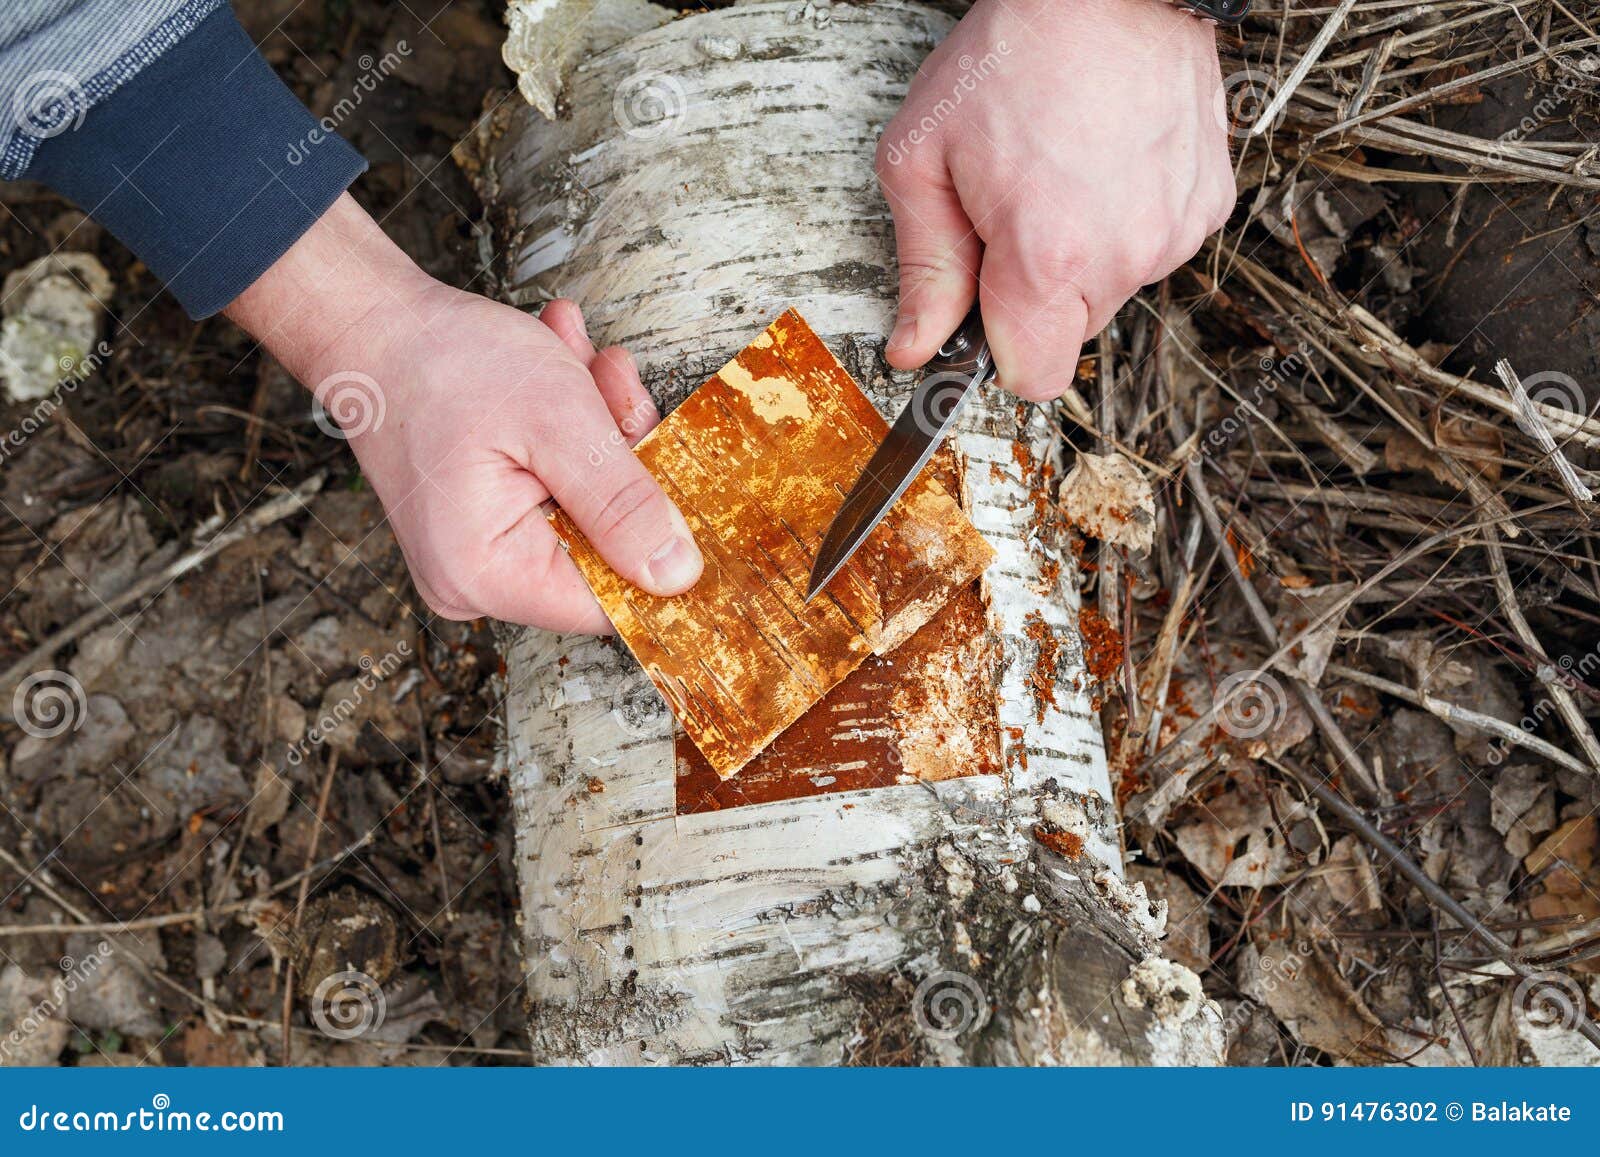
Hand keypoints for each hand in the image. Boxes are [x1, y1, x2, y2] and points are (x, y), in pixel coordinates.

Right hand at [226, 194, 701, 632]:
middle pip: (606, 545)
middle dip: (622, 455)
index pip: (612, 600)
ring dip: (599, 426)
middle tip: (609, 383)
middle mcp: (479, 580)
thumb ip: (623, 503)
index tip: (680, 474)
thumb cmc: (442, 362)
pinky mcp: (487, 520)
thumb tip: (678, 576)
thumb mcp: (557, 421)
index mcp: (489, 573)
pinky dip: (572, 427)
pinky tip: (558, 370)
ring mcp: (481, 552)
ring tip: (574, 359)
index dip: (661, 542)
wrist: (370, 321)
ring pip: (590, 505)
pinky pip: (559, 487)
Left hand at [877, 0, 1234, 399]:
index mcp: (1048, 258)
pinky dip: (1125, 222)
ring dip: (1082, 257)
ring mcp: (1174, 232)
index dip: (998, 353)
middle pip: (1068, 334)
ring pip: (1112, 290)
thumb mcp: (922, 159)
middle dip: (1033, 296)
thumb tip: (914, 348)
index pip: (1033, 377)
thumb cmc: (1012, 56)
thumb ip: (923, 269)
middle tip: (1011, 218)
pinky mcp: (1207, 203)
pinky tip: (1103, 165)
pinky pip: (1153, 246)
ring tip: (1060, 178)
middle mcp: (1123, 256)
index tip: (981, 318)